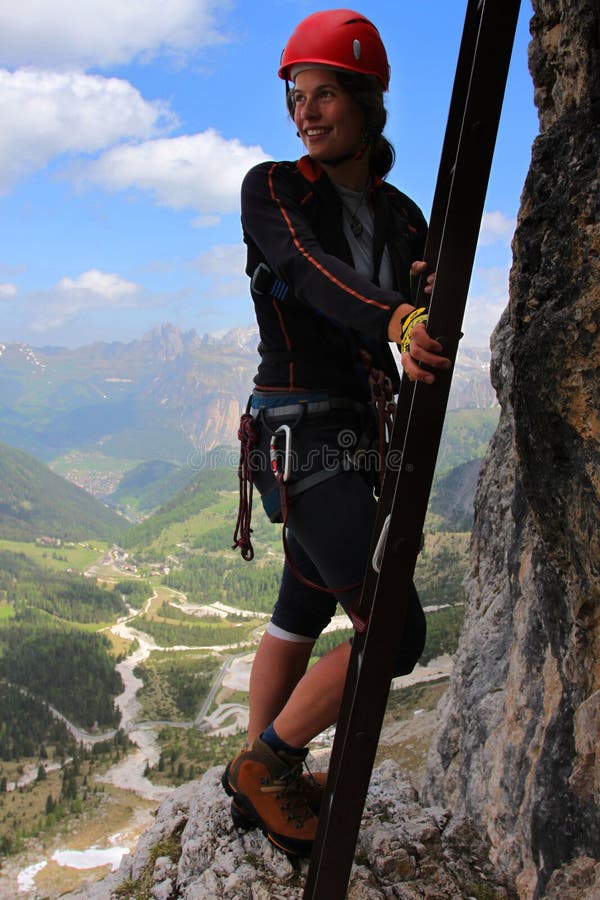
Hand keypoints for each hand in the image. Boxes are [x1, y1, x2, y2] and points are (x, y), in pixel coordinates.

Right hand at [400, 261, 450, 383]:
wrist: (395, 319)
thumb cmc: (413, 307)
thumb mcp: (414, 288)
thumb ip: (417, 272)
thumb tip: (422, 263)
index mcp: (414, 325)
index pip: (419, 335)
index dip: (428, 341)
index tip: (439, 346)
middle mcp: (409, 339)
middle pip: (418, 352)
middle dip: (432, 359)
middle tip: (446, 361)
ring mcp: (406, 348)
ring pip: (410, 363)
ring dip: (422, 371)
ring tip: (434, 377)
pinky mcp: (406, 356)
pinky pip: (408, 369)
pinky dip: (415, 375)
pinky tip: (426, 381)